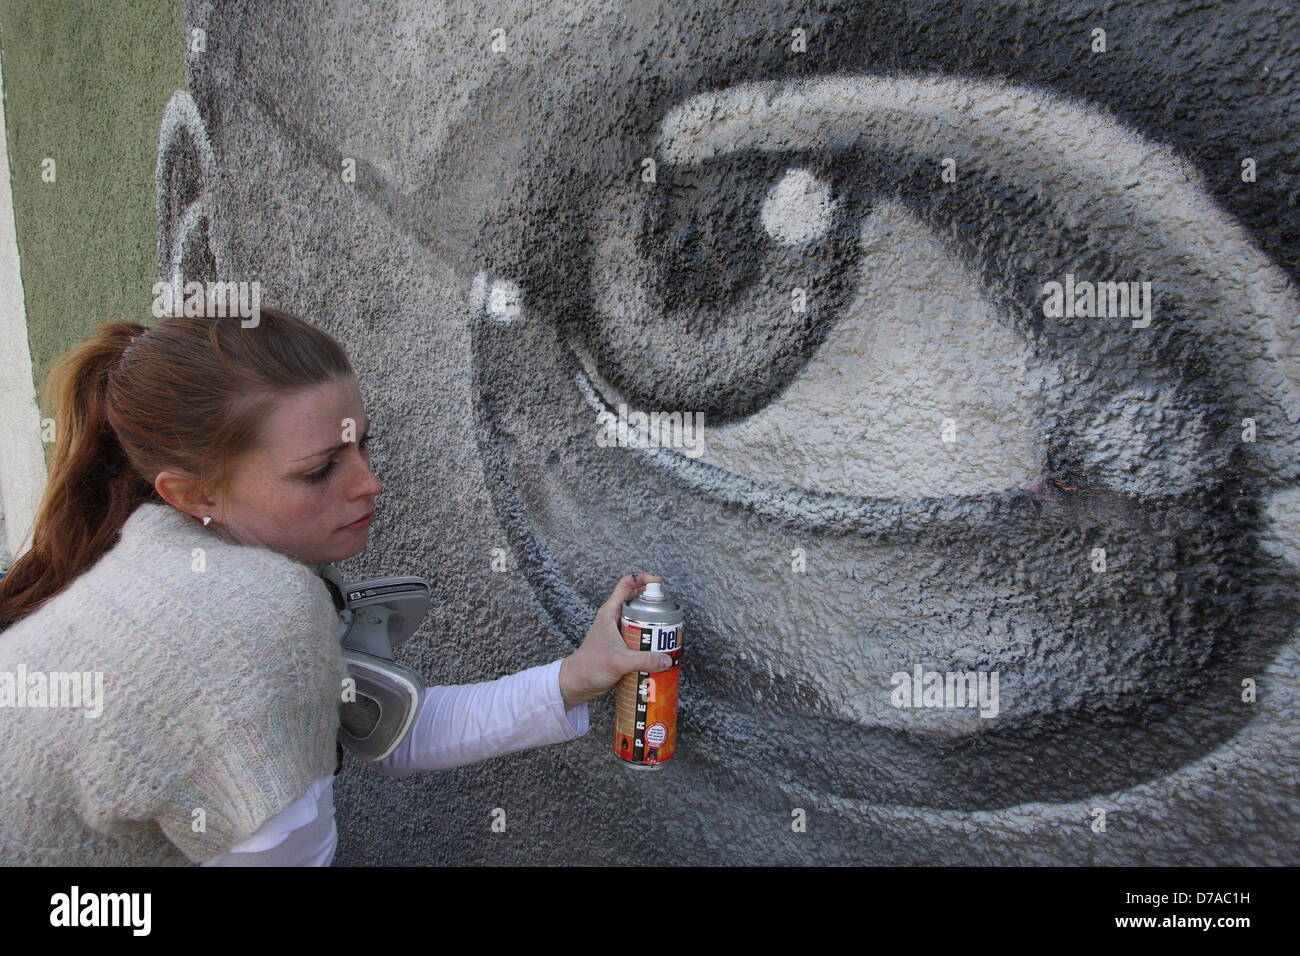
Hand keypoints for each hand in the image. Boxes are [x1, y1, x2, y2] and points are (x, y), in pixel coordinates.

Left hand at [558, 572, 673, 710]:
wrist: (578, 682)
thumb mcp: (619, 661)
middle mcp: (614, 618)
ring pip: (640, 619)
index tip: (658, 583)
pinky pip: (639, 636)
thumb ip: (644, 660)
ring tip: (667, 631)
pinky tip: (659, 648)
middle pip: (638, 601)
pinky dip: (650, 639)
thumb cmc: (590, 666)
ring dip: (654, 623)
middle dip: (654, 604)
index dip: (643, 578)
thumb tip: (667, 659)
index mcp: (610, 612)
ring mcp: (618, 631)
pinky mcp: (622, 645)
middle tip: (668, 612)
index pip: (626, 584)